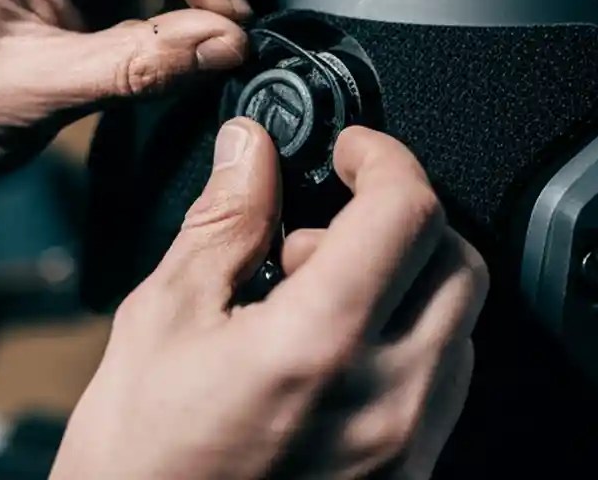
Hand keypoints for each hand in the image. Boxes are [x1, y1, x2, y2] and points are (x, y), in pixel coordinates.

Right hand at [51, 121, 487, 478]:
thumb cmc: (139, 467)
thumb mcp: (161, 323)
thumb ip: (223, 224)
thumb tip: (249, 151)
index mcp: (318, 345)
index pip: (407, 213)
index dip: (384, 159)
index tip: (353, 152)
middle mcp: (385, 399)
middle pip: (457, 262)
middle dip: (401, 221)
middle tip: (324, 231)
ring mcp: (406, 446)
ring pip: (458, 323)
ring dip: (408, 284)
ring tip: (319, 302)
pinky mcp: (409, 476)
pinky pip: (444, 384)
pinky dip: (410, 342)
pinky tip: (339, 354)